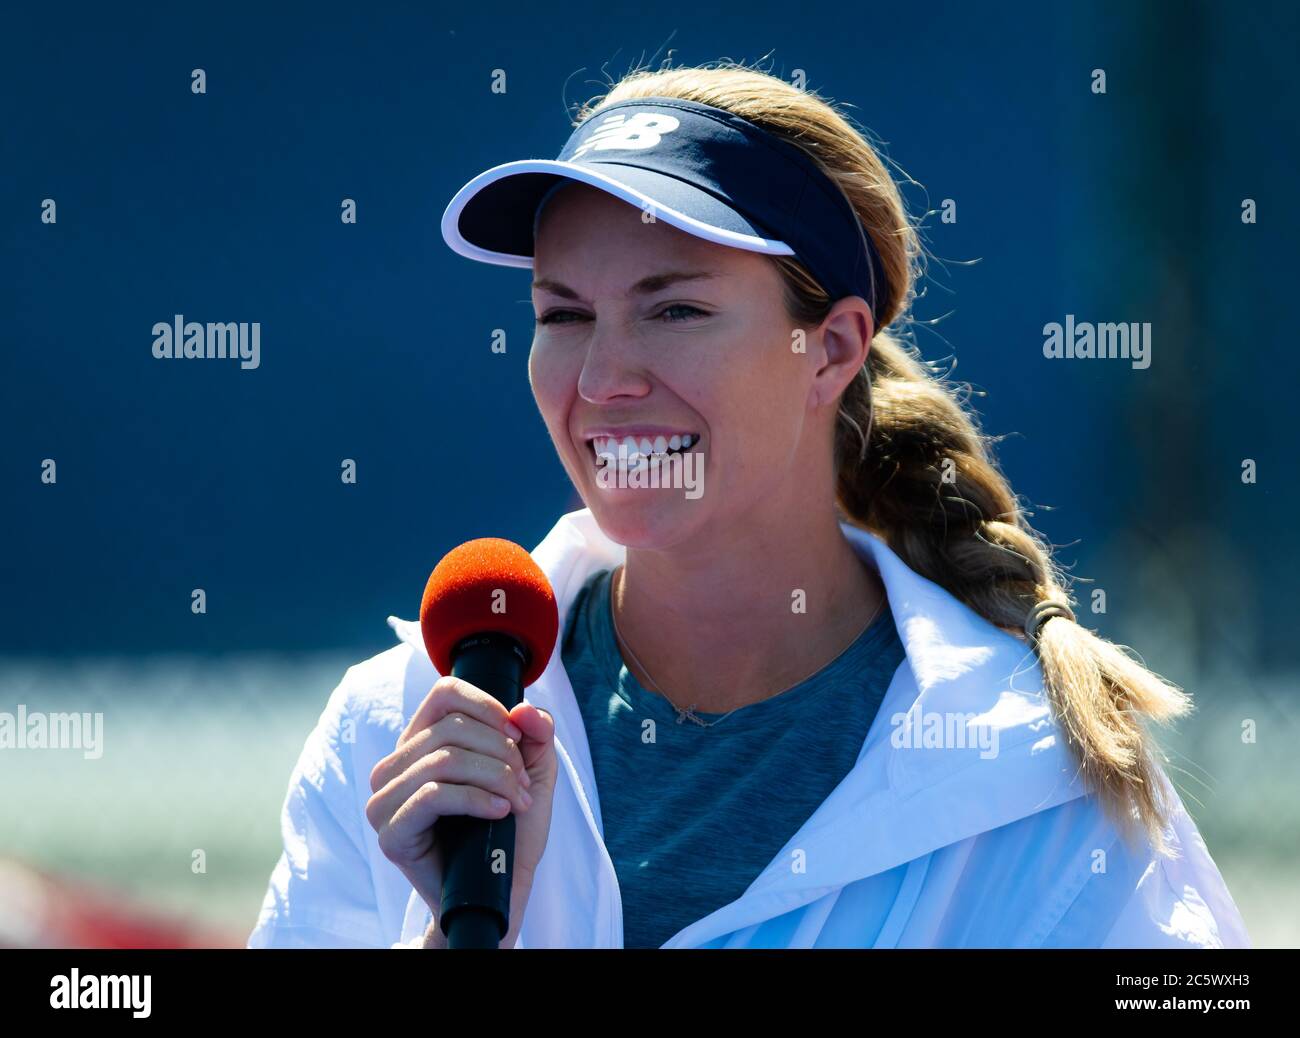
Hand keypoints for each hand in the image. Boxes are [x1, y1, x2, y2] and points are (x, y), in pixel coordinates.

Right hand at [366, 675, 557, 946]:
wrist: (499, 888)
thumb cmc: (509, 828)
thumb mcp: (533, 772)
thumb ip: (536, 734)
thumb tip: (525, 709)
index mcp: (420, 742)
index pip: (445, 694)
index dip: (488, 707)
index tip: (518, 738)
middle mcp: (395, 766)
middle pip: (452, 728)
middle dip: (502, 753)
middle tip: (525, 785)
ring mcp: (385, 801)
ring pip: (444, 759)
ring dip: (495, 777)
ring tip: (518, 800)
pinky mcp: (390, 834)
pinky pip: (432, 796)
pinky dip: (476, 799)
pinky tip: (500, 811)